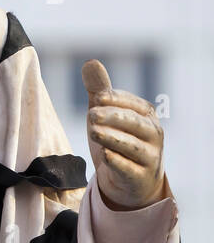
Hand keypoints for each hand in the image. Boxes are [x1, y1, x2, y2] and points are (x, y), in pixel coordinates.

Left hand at [81, 60, 165, 210]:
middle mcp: (152, 135)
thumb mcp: (107, 115)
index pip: (132, 104)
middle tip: (92, 114)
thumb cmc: (118, 140)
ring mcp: (148, 157)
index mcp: (146, 115)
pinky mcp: (139, 177)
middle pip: (135, 123)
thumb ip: (100, 91)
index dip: (115, 99)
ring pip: (132, 146)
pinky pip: (129, 169)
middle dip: (114, 117)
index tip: (98, 97)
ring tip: (94, 132)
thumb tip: (90, 62)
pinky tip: (106, 156)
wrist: (129, 180)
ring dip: (113, 138)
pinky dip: (118, 162)